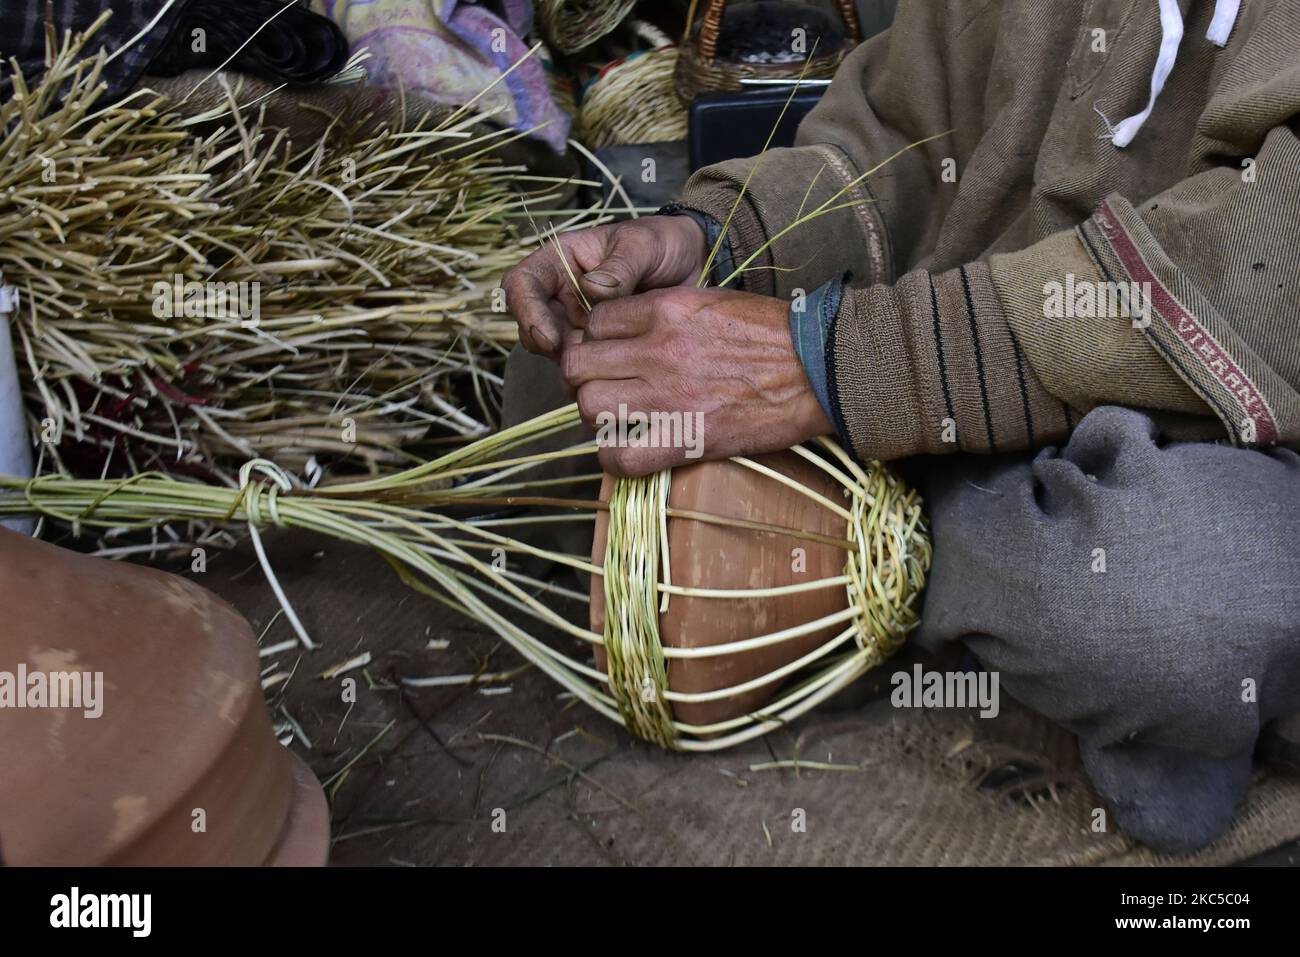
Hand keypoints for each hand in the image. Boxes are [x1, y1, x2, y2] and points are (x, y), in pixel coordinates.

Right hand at [503, 216, 706, 358]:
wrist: (697, 264)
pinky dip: (592, 372)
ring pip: (555, 350)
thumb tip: (591, 290)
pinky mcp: (598, 344)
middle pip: (531, 325)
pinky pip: (584, 363)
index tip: (549, 337)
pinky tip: (615, 374)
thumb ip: (619, 266)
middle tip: (576, 362)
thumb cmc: (665, 243)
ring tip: (602, 366)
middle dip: (547, 346)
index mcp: (561, 261)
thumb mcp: (643, 245)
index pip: (521, 284)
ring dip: (571, 362)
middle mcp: (561, 293)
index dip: (526, 311)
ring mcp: (577, 321)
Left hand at [561, 287, 832, 474]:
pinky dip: (616, 457)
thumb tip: (632, 329)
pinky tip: (631, 450)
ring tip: (621, 418)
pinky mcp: (686, 438)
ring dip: (598, 416)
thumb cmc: (774, 333)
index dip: (595, 341)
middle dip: (585, 379)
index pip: (594, 322)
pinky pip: (620, 456)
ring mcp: (668, 396)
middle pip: (577, 366)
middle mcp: (657, 350)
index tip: (610, 355)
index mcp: (666, 309)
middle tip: (607, 388)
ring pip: (588, 408)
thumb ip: (666, 312)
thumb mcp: (713, 301)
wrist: (820, 367)